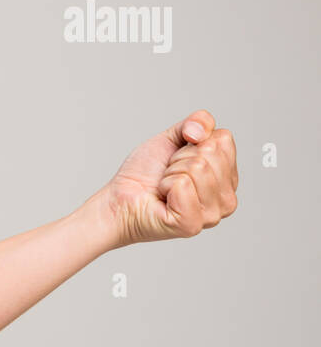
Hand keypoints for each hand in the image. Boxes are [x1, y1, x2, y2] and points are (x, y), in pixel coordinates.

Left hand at [94, 110, 238, 247]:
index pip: (223, 139)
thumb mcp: (172, 138)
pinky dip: (164, 186)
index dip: (192, 143)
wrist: (118, 198)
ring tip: (164, 187)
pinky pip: (182, 184)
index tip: (177, 160)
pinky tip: (162, 199)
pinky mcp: (192, 224)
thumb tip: (199, 131)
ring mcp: (211, 215)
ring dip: (171, 173)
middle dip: (180, 159)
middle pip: (211, 152)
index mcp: (227, 178)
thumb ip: (197, 122)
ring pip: (198, 168)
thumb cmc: (145, 173)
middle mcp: (227, 199)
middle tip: (167, 175)